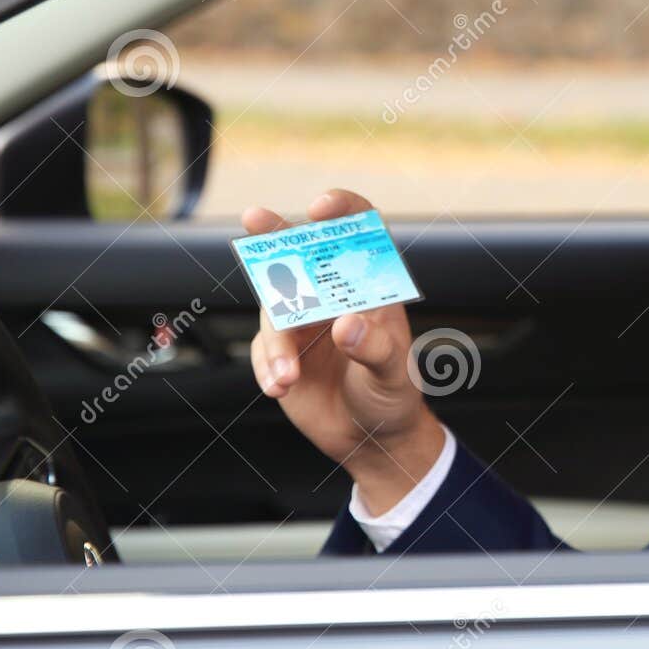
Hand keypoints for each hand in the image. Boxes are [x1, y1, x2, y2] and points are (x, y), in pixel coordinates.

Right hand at [243, 189, 445, 514]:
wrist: (370, 440)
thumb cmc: (393, 396)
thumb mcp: (393, 374)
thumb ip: (373, 348)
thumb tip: (346, 324)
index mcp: (370, 288)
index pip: (359, 233)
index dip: (343, 210)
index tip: (322, 207)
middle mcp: (333, 295)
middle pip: (300, 251)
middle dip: (275, 232)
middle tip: (255, 217)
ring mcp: (303, 320)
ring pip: (274, 308)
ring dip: (276, 343)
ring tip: (287, 377)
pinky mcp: (280, 350)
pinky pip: (261, 348)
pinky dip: (267, 366)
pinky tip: (279, 387)